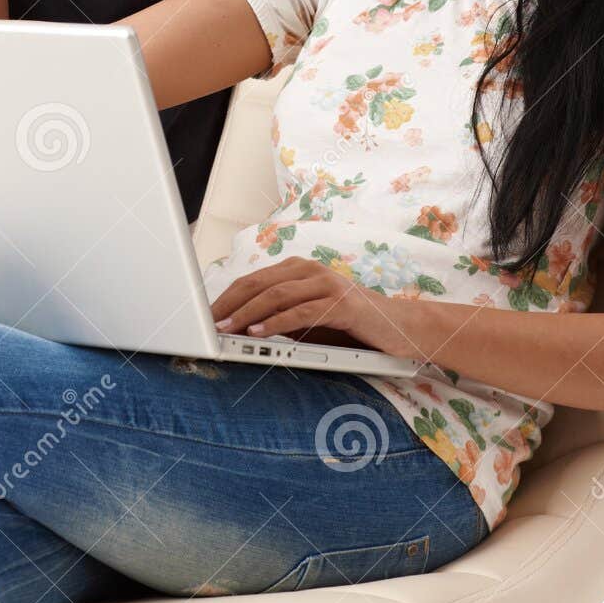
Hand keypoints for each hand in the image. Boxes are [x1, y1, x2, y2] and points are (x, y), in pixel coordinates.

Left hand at [210, 256, 406, 353]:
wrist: (398, 327)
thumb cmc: (349, 324)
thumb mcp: (307, 319)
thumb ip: (278, 317)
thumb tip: (238, 328)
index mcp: (299, 269)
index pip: (253, 280)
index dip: (226, 297)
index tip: (205, 315)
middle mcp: (310, 270)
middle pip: (259, 283)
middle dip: (229, 304)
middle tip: (207, 323)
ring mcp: (327, 284)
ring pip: (276, 295)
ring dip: (246, 314)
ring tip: (226, 329)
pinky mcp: (341, 304)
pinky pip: (301, 312)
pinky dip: (275, 323)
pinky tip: (257, 333)